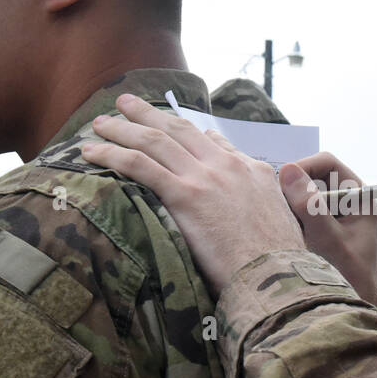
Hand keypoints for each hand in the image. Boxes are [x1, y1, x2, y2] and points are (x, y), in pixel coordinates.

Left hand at [82, 96, 304, 295]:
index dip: (187, 132)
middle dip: (147, 114)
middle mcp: (226, 166)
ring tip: (100, 123)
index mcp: (252, 170)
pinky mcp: (185, 197)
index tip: (168, 126)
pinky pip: (140, 166)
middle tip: (124, 103)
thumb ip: (268, 197)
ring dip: (123, 128)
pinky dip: (112, 155)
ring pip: (154, 141)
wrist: (277, 274)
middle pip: (178, 130)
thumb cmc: (281, 259)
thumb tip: (260, 183)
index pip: (215, 141)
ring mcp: (205, 178)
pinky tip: (91, 152)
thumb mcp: (286, 218)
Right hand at [282, 153, 376, 305]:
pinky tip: (284, 238)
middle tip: (277, 211)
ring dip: (286, 207)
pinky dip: (286, 220)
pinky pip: (295, 213)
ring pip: (299, 195)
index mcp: (359, 197)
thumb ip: (311, 207)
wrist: (348, 311)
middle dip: (291, 190)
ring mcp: (329, 215)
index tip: (282, 185)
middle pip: (309, 177)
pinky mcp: (316, 228)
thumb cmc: (348, 279)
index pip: (327, 163)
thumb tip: (287, 170)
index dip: (303, 167)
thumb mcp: (329, 242)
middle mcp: (345, 201)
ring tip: (283, 229)